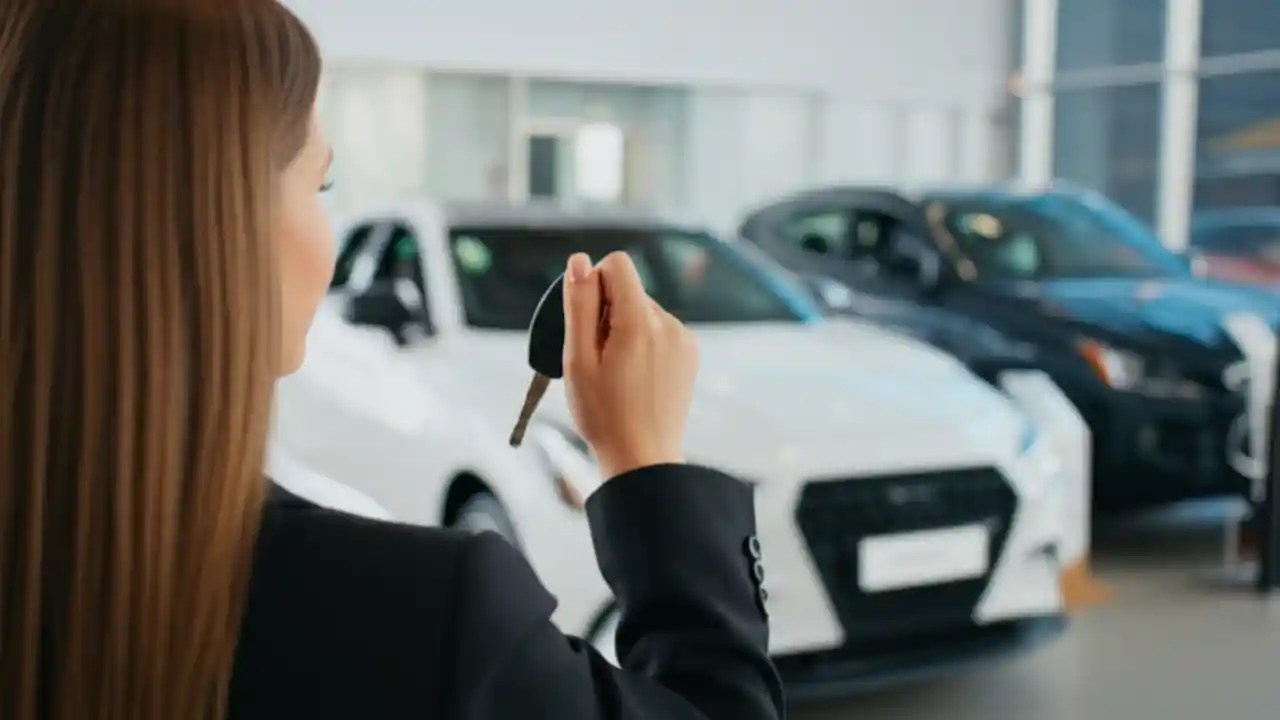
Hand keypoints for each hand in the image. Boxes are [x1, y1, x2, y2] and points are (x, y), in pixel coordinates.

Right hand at [562, 252, 698, 479]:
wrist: (642, 459)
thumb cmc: (603, 414)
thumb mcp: (578, 359)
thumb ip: (579, 305)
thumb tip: (580, 261)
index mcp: (641, 322)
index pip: (618, 265)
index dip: (594, 286)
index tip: (587, 323)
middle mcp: (670, 324)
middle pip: (630, 290)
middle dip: (608, 314)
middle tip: (599, 360)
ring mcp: (684, 340)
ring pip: (644, 312)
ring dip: (625, 330)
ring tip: (617, 373)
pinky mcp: (690, 356)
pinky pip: (660, 332)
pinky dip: (643, 345)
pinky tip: (635, 379)